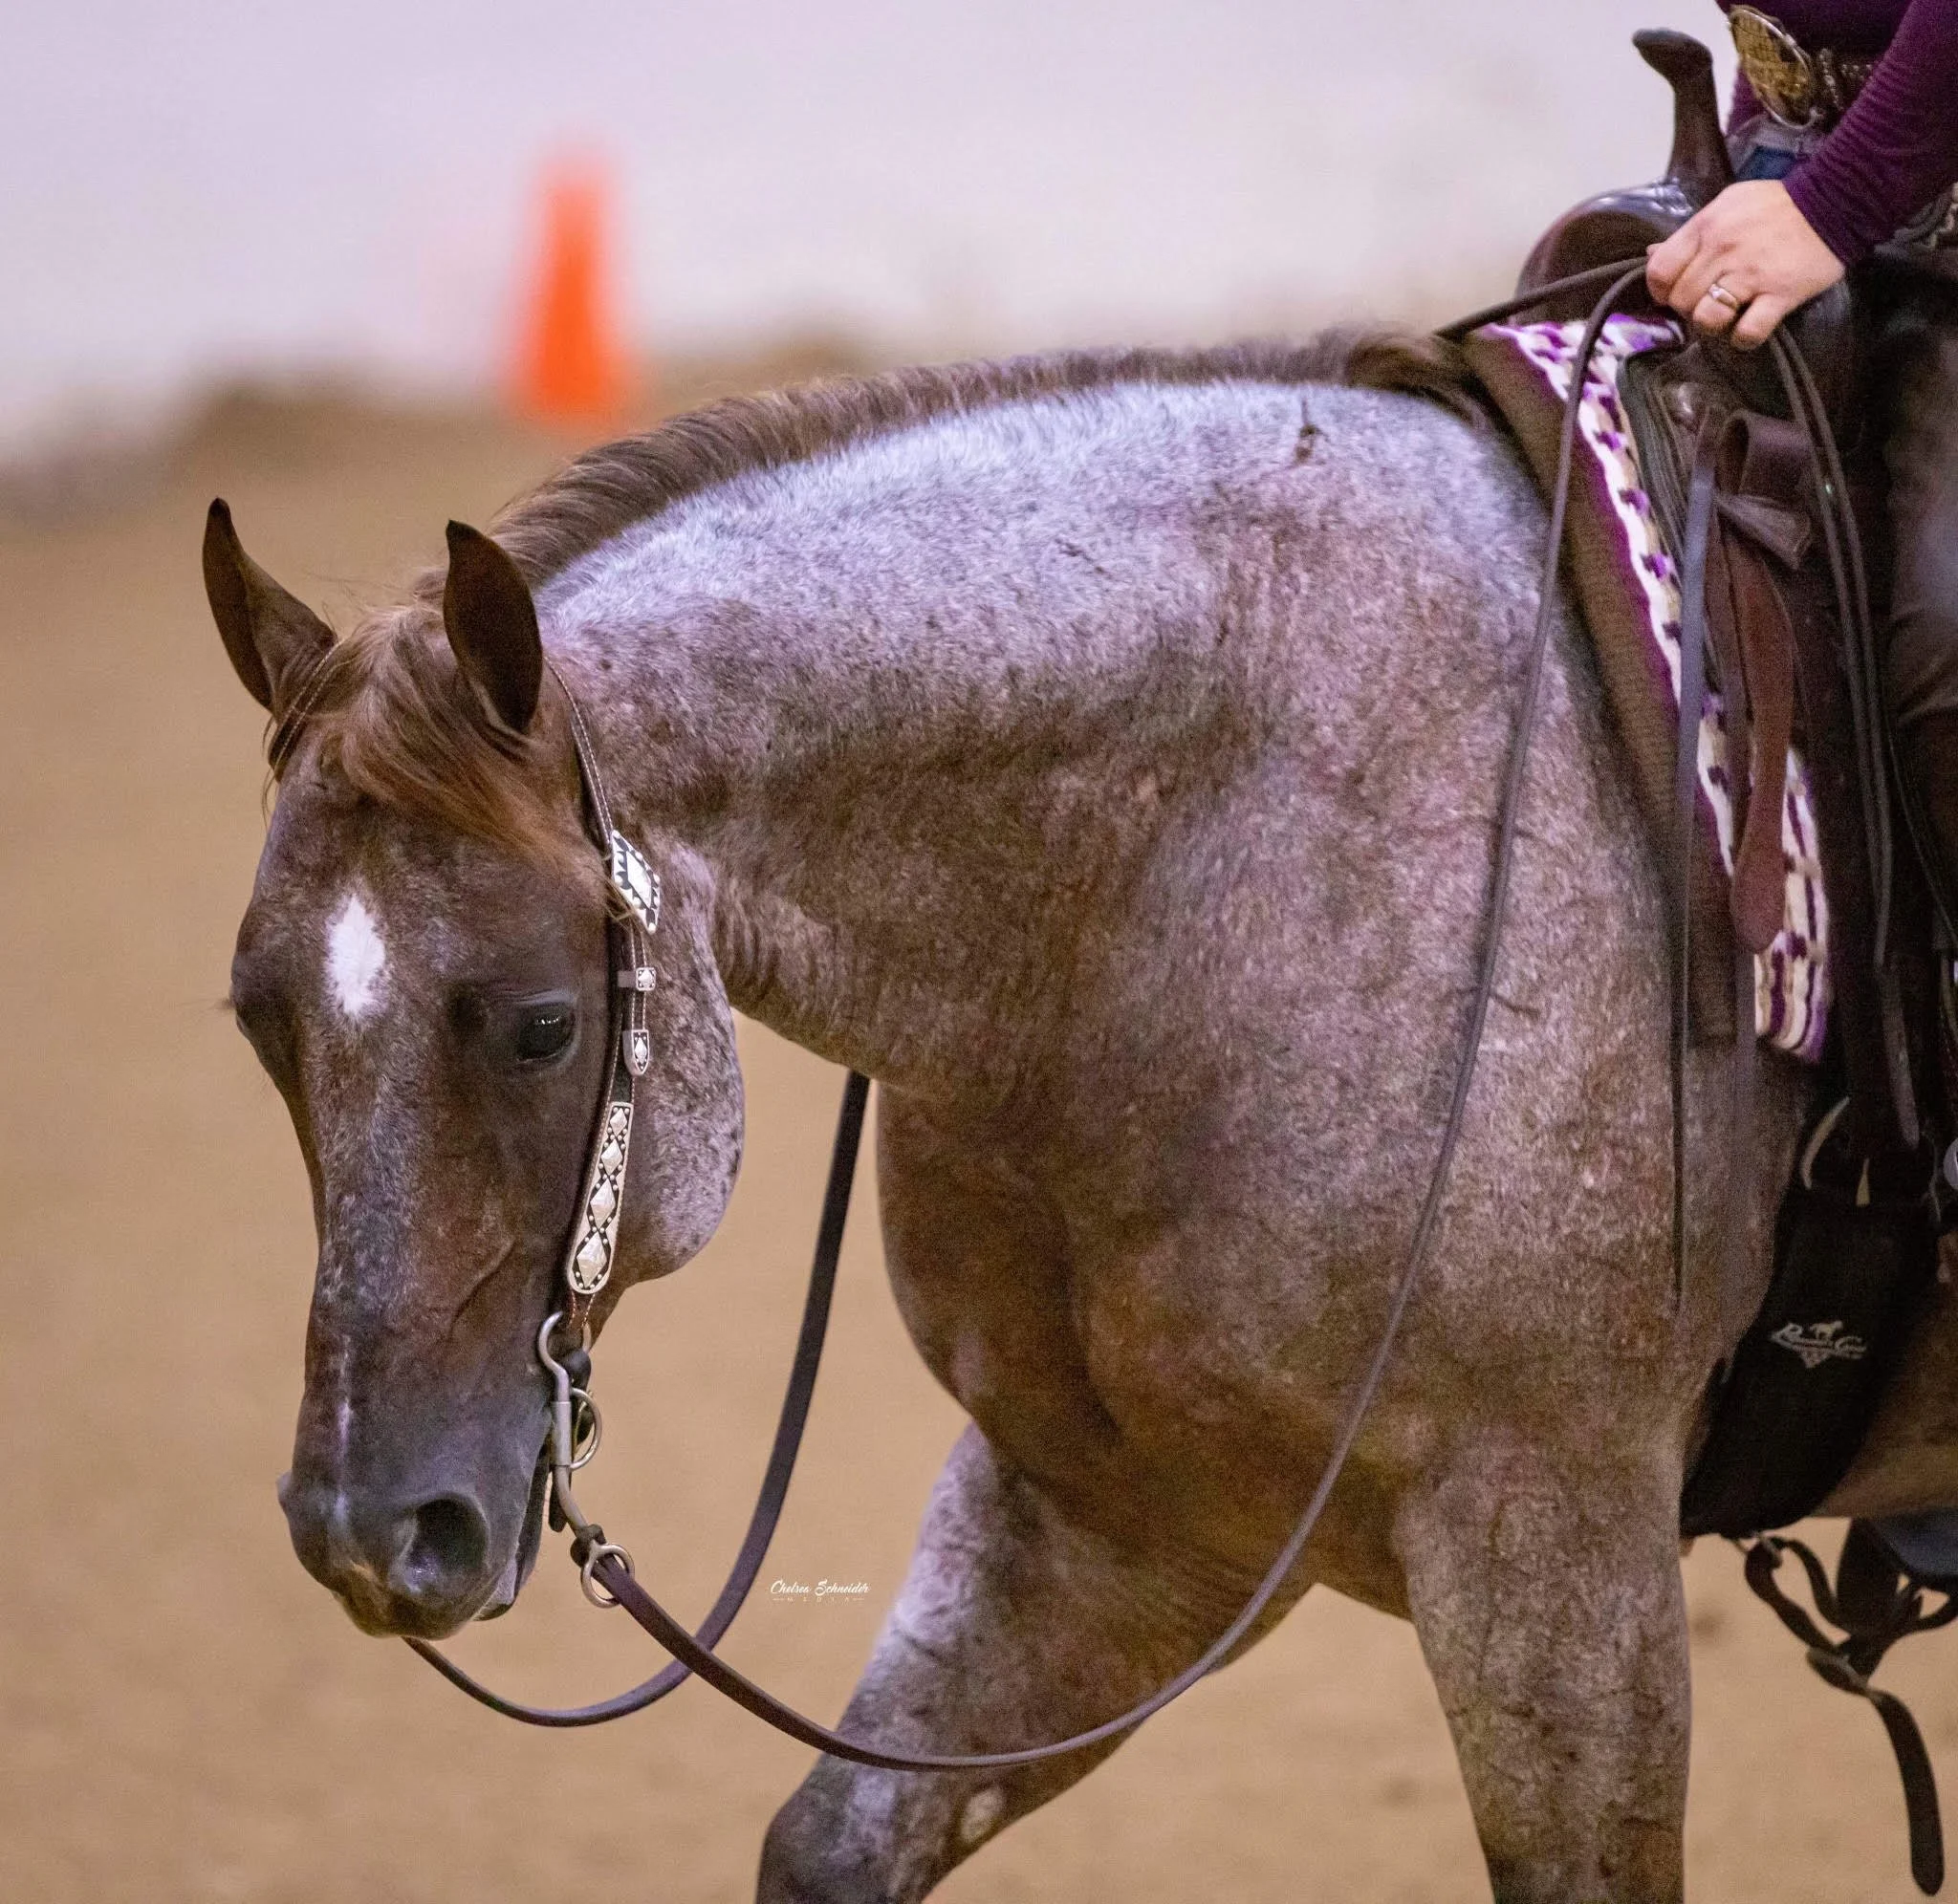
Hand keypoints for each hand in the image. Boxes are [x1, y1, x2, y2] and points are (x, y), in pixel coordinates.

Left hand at [1645, 180, 1845, 348]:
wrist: (1836, 200)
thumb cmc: (1776, 206)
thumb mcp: (1727, 206)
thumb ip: (1690, 233)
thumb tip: (1651, 254)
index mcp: (1706, 227)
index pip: (1659, 271)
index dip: (1660, 290)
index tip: (1674, 293)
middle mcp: (1723, 251)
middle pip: (1681, 299)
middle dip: (1689, 308)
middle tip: (1708, 302)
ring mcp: (1751, 274)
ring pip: (1707, 318)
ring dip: (1713, 325)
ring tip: (1728, 315)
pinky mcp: (1779, 294)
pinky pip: (1747, 331)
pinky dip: (1744, 338)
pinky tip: (1750, 327)